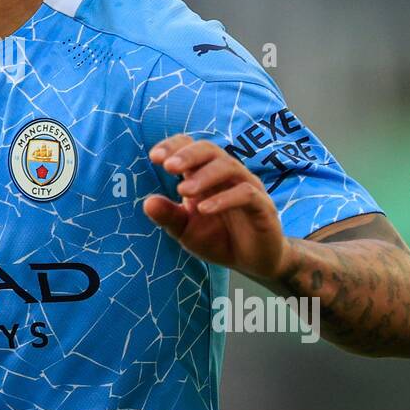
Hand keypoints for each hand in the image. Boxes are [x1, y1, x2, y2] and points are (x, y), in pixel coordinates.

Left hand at [143, 134, 289, 281]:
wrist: (251, 262)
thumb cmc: (217, 238)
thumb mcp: (186, 230)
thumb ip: (168, 216)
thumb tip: (147, 203)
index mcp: (204, 174)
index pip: (190, 147)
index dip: (173, 147)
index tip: (154, 157)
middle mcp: (226, 175)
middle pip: (209, 149)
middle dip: (187, 155)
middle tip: (168, 167)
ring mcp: (247, 187)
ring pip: (228, 166)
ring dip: (204, 176)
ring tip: (183, 191)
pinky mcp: (262, 206)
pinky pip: (245, 194)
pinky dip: (224, 199)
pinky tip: (204, 209)